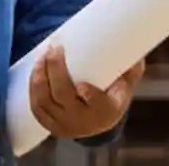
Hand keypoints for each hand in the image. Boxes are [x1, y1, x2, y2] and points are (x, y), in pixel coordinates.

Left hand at [29, 43, 143, 139]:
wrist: (100, 121)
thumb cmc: (114, 95)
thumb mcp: (127, 82)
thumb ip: (132, 66)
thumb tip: (135, 41)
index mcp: (107, 112)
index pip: (98, 106)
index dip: (90, 97)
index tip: (82, 84)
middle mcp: (84, 122)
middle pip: (63, 96)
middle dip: (55, 70)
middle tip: (55, 49)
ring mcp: (65, 125)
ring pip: (45, 100)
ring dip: (40, 76)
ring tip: (43, 55)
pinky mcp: (50, 125)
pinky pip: (36, 107)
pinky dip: (33, 87)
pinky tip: (35, 70)